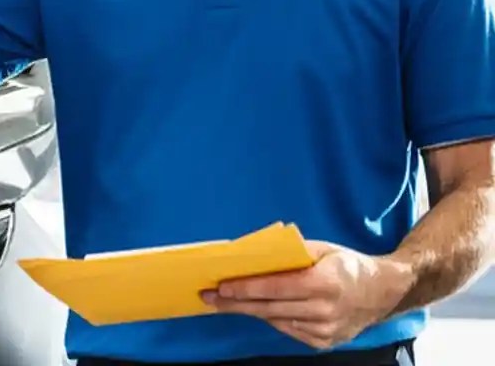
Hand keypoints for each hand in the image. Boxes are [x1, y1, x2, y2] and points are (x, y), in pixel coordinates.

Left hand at [202, 241, 410, 349]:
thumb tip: (252, 255)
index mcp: (325, 283)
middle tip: (209, 297)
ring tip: (222, 303)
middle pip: (269, 308)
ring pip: (276, 320)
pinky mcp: (323, 342)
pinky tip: (254, 309)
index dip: (246, 288)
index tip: (221, 286)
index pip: (276, 287)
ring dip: (248, 311)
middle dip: (235, 302)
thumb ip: (289, 253)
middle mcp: (325, 310)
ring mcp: (325, 330)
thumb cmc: (347, 265)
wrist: (384, 293)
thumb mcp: (322, 250)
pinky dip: (270, 318)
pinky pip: (288, 329)